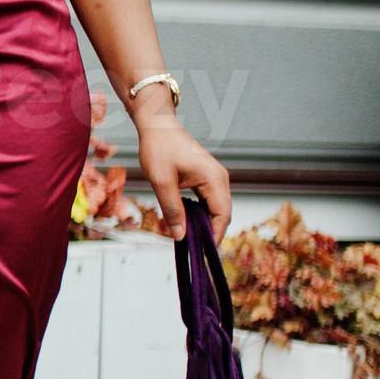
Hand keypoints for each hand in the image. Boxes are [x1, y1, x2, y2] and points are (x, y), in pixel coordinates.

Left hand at [135, 117, 230, 241]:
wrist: (157, 126)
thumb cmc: (159, 148)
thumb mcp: (162, 182)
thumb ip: (172, 210)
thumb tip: (181, 236)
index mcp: (214, 179)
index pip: (222, 215)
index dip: (215, 236)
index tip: (203, 253)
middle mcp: (220, 179)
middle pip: (222, 214)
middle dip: (209, 232)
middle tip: (193, 249)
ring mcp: (214, 178)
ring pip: (215, 209)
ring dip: (203, 224)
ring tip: (188, 238)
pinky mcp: (206, 178)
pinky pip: (208, 201)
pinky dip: (199, 213)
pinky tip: (185, 221)